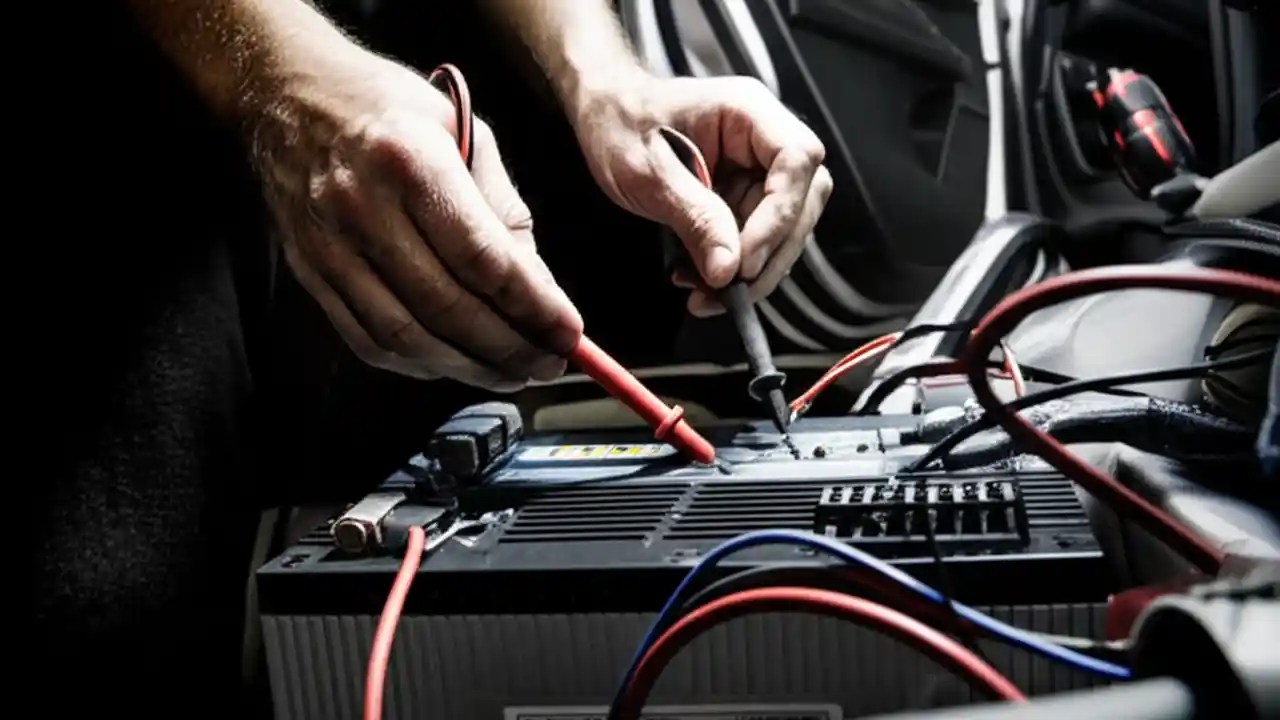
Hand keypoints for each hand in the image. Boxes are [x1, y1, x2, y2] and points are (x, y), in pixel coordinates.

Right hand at [251, 51, 581, 389]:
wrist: (287, 92)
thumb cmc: (387, 109)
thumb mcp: (463, 132)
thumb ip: (502, 211)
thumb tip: (538, 289)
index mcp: (411, 160)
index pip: (482, 256)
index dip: (532, 305)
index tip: (568, 333)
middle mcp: (363, 205)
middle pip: (446, 305)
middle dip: (509, 348)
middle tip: (549, 364)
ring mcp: (330, 245)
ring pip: (406, 335)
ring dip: (468, 367)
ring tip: (511, 373)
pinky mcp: (310, 272)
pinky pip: (367, 340)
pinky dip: (418, 365)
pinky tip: (454, 364)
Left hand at [572, 75, 831, 315]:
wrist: (603, 114)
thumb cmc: (619, 124)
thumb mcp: (648, 173)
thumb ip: (695, 217)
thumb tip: (729, 271)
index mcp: (747, 111)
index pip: (796, 161)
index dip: (780, 216)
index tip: (744, 261)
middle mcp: (764, 138)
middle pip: (800, 201)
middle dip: (769, 256)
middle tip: (727, 293)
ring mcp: (757, 168)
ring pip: (784, 228)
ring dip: (752, 270)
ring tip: (704, 295)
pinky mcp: (745, 194)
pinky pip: (756, 237)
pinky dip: (733, 266)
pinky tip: (700, 280)